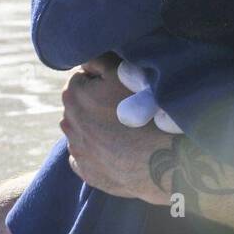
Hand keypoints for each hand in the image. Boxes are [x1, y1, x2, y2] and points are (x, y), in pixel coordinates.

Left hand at [61, 55, 171, 205]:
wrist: (165, 157)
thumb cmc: (146, 109)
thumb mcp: (124, 71)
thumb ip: (98, 59)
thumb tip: (85, 59)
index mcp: (72, 95)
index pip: (82, 78)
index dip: (102, 79)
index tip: (121, 87)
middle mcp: (68, 124)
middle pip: (81, 106)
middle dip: (96, 104)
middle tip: (125, 107)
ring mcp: (78, 152)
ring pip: (83, 132)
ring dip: (97, 128)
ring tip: (125, 130)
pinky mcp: (88, 174)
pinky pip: (87, 158)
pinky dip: (97, 152)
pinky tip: (118, 149)